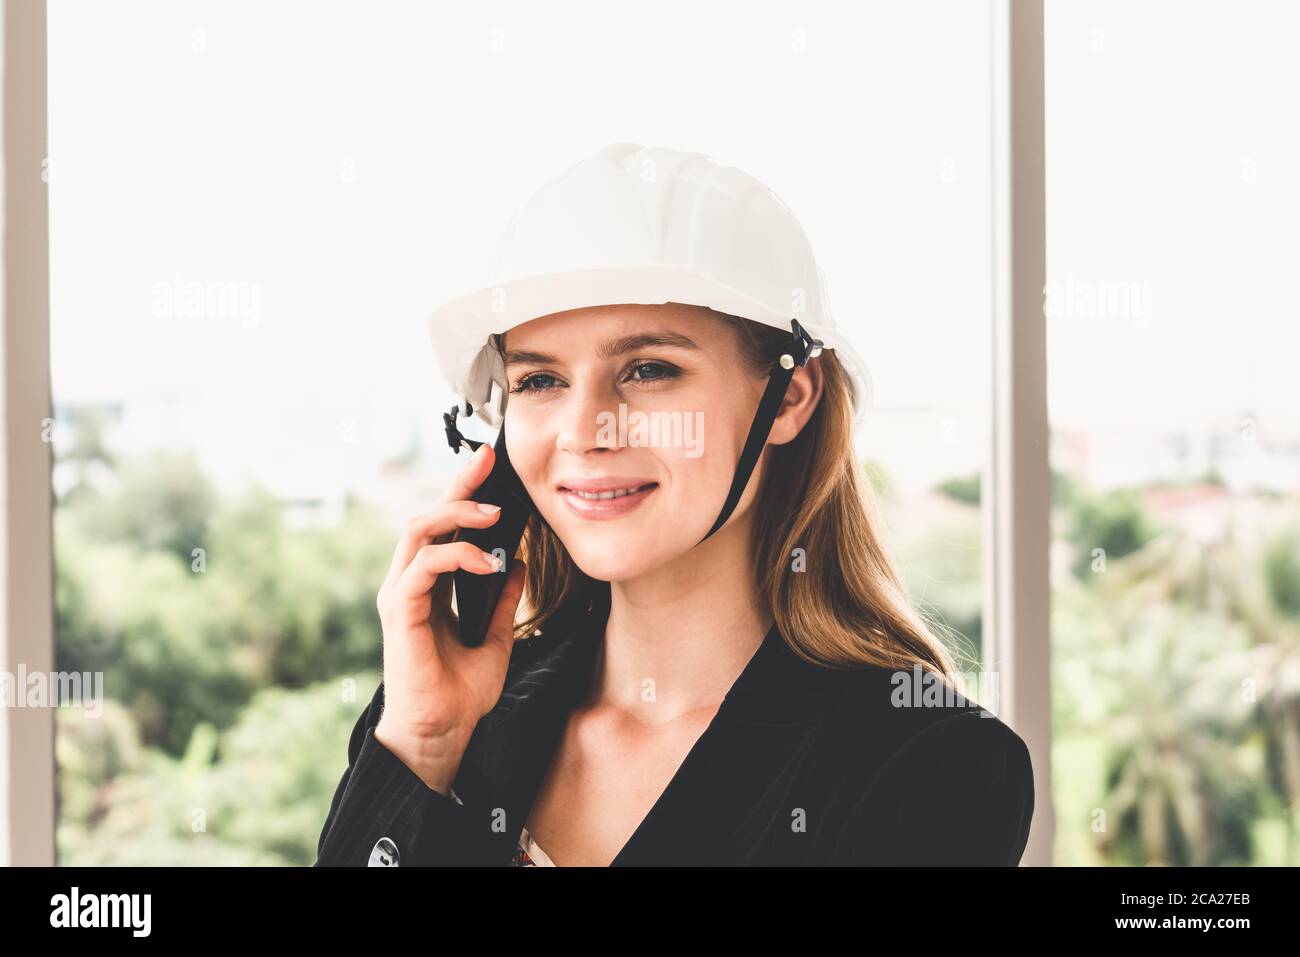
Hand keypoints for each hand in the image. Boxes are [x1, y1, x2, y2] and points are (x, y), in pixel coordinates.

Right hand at [372, 442, 526, 792]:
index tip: (488, 463)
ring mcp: (401, 594)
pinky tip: (486, 561)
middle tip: (488, 465)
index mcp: (430, 586)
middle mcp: (410, 583)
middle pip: (427, 516)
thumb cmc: (461, 693)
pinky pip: (423, 565)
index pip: (444, 527)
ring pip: (418, 530)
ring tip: (494, 514)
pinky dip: (456, 555)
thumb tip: (519, 563)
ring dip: (457, 514)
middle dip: (458, 486)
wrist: (443, 732)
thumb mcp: (496, 637)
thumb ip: (503, 600)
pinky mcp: (400, 610)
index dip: (462, 492)